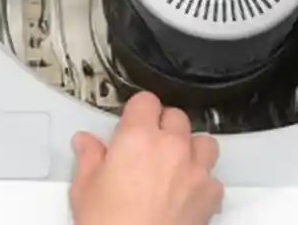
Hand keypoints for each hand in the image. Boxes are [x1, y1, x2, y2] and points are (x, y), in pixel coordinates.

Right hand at [69, 92, 222, 224]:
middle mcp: (171, 147)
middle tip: (148, 145)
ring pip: (203, 142)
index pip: (146, 101)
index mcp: (138, 138)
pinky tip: (187, 192)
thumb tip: (86, 143)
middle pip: (176, 117)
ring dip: (191, 148)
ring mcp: (195, 171)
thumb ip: (89, 158)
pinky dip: (203, 182)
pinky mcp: (209, 195)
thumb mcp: (84, 189)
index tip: (132, 121)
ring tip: (174, 163)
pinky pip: (213, 178)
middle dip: (163, 126)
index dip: (138, 110)